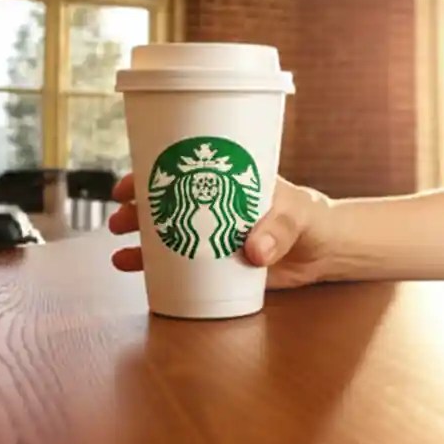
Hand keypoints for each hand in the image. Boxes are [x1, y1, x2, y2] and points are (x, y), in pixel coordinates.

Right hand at [107, 173, 337, 289]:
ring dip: (140, 242)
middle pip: (164, 203)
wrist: (324, 251)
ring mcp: (212, 236)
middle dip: (136, 211)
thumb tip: (253, 252)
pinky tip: (137, 273)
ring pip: (166, 235)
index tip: (128, 186)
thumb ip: (278, 231)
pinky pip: (180, 267)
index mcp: (225, 182)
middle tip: (119, 220)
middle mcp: (212, 206)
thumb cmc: (310, 219)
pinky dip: (157, 271)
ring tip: (121, 253)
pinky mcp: (217, 265)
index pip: (180, 170)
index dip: (150, 174)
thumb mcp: (297, 216)